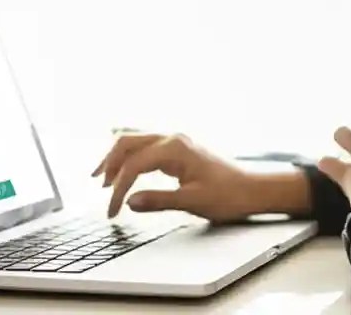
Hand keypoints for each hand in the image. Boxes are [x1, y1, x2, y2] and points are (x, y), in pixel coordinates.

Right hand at [91, 131, 263, 220]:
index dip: (118, 189)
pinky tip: (124, 166)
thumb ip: (159, 201)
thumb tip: (130, 202)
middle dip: (109, 163)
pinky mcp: (179, 148)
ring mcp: (176, 141)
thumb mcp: (192, 202)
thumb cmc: (228, 195)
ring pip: (135, 140)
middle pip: (128, 142)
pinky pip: (146, 145)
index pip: (134, 165)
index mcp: (175, 149)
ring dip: (117, 156)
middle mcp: (173, 138)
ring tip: (103, 177)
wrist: (252, 189)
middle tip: (98, 186)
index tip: (112, 211)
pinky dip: (130, 155)